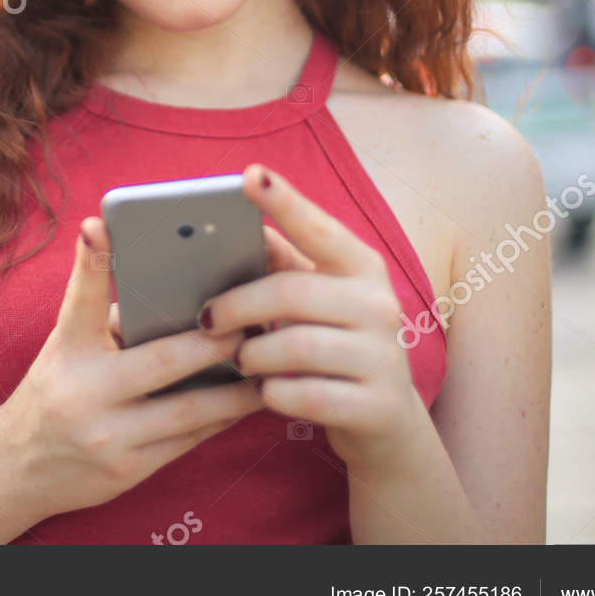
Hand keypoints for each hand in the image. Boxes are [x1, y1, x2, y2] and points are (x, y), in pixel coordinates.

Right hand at [0, 216, 266, 521]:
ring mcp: (108, 436)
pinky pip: (190, 440)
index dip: (89, 260)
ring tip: (272, 363)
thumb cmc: (57, 390)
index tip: (98, 225)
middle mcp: (84, 391)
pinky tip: (252, 399)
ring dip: (238, 387)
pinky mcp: (129, 471)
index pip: (79, 298)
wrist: (21, 468)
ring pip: (190, 408)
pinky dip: (224, 417)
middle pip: (162, 360)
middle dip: (216, 342)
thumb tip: (176, 286)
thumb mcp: (68, 346)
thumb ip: (108, 317)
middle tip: (256, 320)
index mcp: (67, 349)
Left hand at [197, 164, 428, 472]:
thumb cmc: (334, 344)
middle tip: (209, 320)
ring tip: (241, 359)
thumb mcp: (317, 300)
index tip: (249, 175)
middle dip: (238, 306)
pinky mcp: (377, 405)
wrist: (385, 420)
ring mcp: (384, 357)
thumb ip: (282, 265)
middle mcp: (380, 305)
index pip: (318, 227)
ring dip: (253, 355)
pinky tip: (267, 391)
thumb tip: (231, 230)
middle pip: (291, 293)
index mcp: (361, 267)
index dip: (283, 202)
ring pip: (296, 346)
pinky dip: (273, 393)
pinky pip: (305, 394)